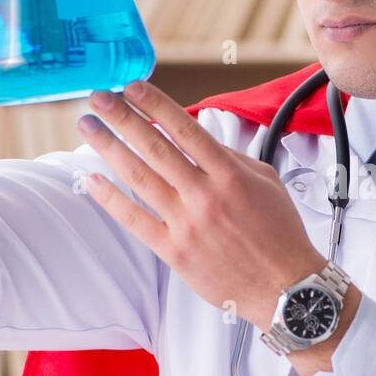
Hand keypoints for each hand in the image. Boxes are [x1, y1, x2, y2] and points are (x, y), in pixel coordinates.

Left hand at [75, 81, 333, 335]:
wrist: (286, 288)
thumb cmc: (280, 236)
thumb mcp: (268, 182)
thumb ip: (233, 158)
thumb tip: (199, 140)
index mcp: (230, 175)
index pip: (184, 129)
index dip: (155, 105)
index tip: (133, 88)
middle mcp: (205, 196)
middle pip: (154, 147)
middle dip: (122, 118)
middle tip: (99, 98)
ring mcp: (187, 224)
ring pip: (139, 178)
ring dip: (109, 148)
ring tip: (89, 128)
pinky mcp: (174, 252)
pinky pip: (134, 220)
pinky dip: (111, 198)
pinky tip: (93, 179)